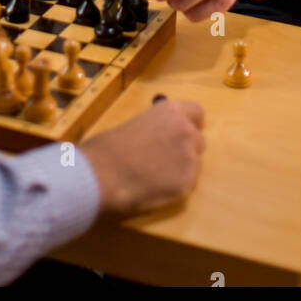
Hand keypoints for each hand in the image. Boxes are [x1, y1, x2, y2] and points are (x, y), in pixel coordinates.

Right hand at [81, 99, 204, 214]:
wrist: (102, 174)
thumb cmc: (109, 147)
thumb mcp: (135, 124)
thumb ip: (155, 129)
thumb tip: (158, 137)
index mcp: (171, 112)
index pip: (197, 113)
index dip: (190, 124)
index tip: (181, 133)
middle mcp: (186, 131)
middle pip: (198, 141)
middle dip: (186, 149)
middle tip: (165, 160)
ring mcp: (189, 159)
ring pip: (194, 165)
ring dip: (181, 169)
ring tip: (156, 177)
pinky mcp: (187, 184)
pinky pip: (187, 185)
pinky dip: (175, 187)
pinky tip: (156, 188)